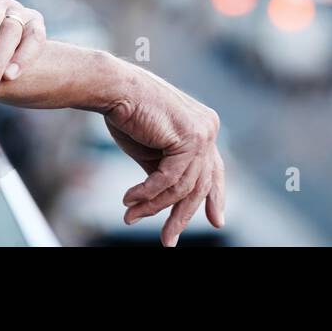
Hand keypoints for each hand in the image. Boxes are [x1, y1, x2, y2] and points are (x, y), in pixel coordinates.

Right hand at [104, 69, 225, 246]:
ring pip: (183, 186)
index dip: (215, 198)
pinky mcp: (189, 137)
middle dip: (181, 216)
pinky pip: (169, 179)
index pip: (213, 171)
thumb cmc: (129, 115)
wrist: (115, 89)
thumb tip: (174, 201)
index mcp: (205, 128)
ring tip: (131, 216)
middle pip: (199, 184)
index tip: (216, 222)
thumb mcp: (154, 151)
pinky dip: (147, 193)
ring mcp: (203, 132)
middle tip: (168, 242)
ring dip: (154, 207)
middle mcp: (209, 129)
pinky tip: (129, 201)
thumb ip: (169, 171)